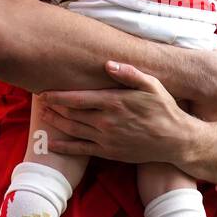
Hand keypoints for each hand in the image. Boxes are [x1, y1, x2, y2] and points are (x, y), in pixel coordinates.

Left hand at [38, 61, 199, 164]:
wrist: (176, 140)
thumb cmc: (164, 109)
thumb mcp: (152, 85)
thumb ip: (130, 74)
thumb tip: (109, 64)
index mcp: (114, 102)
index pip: (77, 98)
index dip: (58, 95)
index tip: (45, 91)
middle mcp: (106, 121)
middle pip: (71, 113)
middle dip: (54, 107)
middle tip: (41, 102)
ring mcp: (106, 138)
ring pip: (73, 130)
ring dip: (56, 123)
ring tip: (44, 116)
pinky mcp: (109, 152)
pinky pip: (82, 150)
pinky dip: (65, 147)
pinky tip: (53, 143)